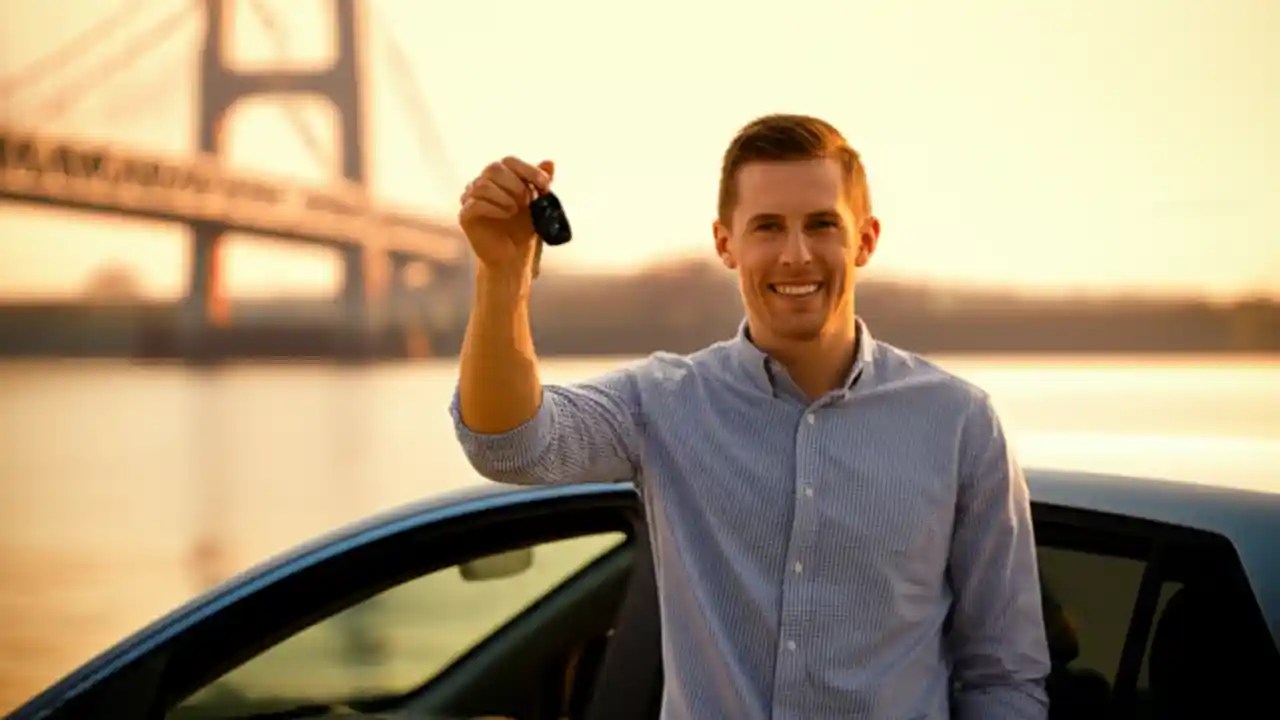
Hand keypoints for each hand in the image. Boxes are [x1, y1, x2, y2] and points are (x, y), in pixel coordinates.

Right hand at [458, 156, 554, 274]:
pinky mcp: (465, 216)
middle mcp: (482, 184)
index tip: (545, 184)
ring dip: (504, 196)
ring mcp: (470, 199)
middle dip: (515, 182)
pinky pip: (475, 203)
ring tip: (515, 210)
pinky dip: (494, 208)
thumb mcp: (537, 204)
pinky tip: (506, 215)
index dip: (528, 169)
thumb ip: (540, 183)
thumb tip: (550, 162)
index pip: (509, 161)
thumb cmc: (524, 229)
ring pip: (483, 185)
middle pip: (493, 168)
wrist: (513, 258)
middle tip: (527, 199)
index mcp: (499, 178)